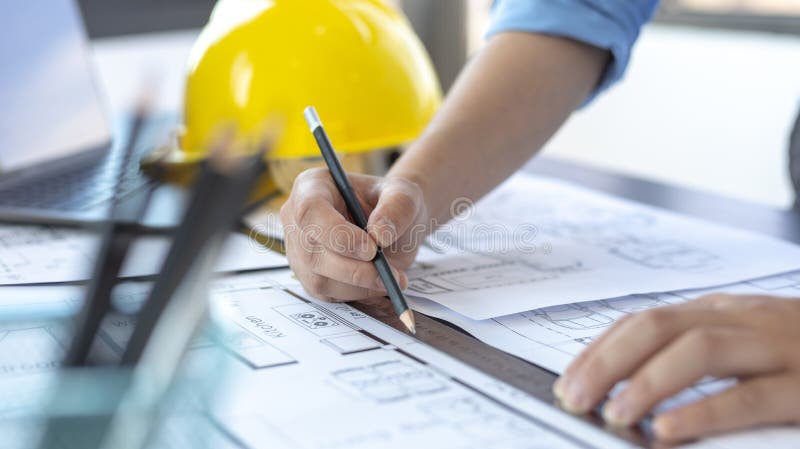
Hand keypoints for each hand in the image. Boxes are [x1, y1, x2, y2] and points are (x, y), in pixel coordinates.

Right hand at [280, 167, 427, 301]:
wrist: (393, 225)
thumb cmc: (391, 203)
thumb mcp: (404, 195)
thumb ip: (397, 208)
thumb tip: (380, 235)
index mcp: (312, 187)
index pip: (310, 211)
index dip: (338, 234)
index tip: (372, 248)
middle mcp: (298, 220)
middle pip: (311, 252)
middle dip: (353, 268)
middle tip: (388, 274)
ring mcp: (300, 251)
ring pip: (319, 279)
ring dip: (359, 285)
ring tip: (392, 278)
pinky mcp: (311, 277)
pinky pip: (328, 294)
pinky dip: (358, 293)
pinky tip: (379, 284)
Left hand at [553, 294, 799, 441]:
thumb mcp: (745, 342)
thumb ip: (695, 353)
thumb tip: (626, 383)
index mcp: (722, 311)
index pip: (644, 320)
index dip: (600, 349)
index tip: (569, 380)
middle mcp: (745, 320)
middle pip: (660, 326)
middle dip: (607, 361)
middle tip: (573, 397)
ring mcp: (781, 347)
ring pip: (700, 350)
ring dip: (647, 382)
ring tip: (613, 414)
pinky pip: (750, 396)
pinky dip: (704, 412)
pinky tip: (669, 431)